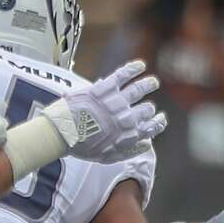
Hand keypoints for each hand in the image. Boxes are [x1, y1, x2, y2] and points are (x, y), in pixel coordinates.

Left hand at [42, 60, 165, 163]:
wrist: (63, 133)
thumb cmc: (83, 147)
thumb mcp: (108, 156)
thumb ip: (130, 151)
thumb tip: (146, 144)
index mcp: (129, 134)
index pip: (152, 127)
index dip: (158, 123)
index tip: (160, 119)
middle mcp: (128, 117)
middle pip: (147, 109)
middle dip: (149, 108)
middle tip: (149, 105)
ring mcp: (117, 101)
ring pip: (139, 90)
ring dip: (149, 85)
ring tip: (153, 82)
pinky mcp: (106, 88)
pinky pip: (124, 75)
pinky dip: (134, 69)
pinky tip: (141, 65)